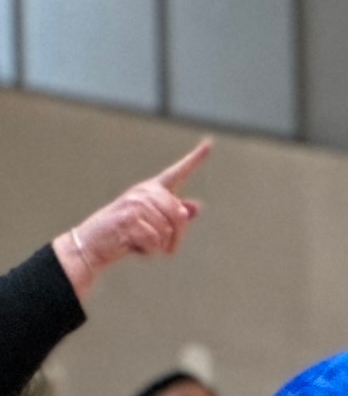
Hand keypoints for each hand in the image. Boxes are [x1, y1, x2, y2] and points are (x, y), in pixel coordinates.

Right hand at [56, 141, 209, 299]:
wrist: (90, 245)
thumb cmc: (123, 236)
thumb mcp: (151, 225)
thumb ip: (172, 217)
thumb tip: (194, 207)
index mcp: (151, 190)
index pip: (177, 173)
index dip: (195, 159)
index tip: (210, 144)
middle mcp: (144, 192)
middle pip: (180, 215)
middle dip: (175, 237)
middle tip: (159, 245)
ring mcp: (135, 203)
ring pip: (168, 231)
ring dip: (159, 246)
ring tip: (138, 242)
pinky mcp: (129, 218)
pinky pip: (155, 241)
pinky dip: (148, 251)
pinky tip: (131, 246)